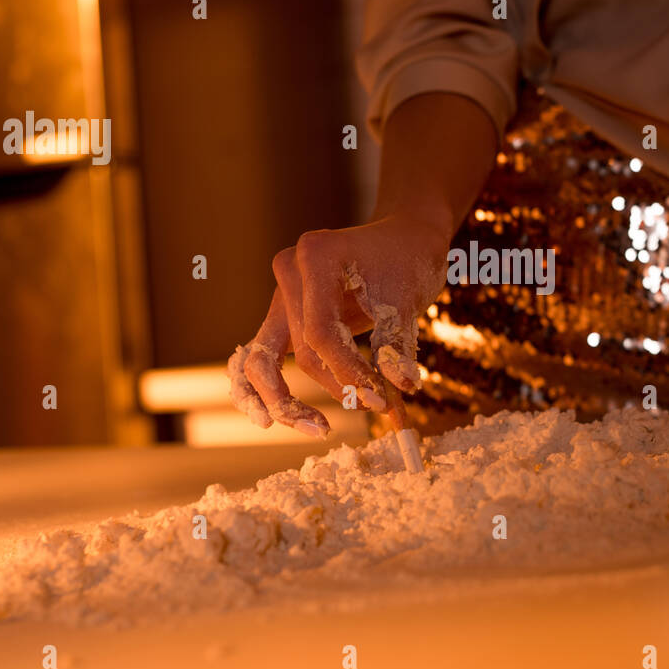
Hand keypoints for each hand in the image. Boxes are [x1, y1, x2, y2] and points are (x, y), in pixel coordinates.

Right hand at [227, 214, 448, 434]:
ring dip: (284, 400)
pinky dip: (262, 388)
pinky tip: (266, 418)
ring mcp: (280, 294)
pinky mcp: (282, 315)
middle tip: (369, 412)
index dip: (348, 371)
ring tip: (316, 428)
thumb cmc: (407, 263)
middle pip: (299, 348)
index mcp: (315, 256)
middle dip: (333, 387)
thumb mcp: (407, 301)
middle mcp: (289, 272)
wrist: (403, 240)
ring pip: (265, 358)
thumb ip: (397, 347)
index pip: (321, 331)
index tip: (382, 399)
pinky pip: (261, 355)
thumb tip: (400, 390)